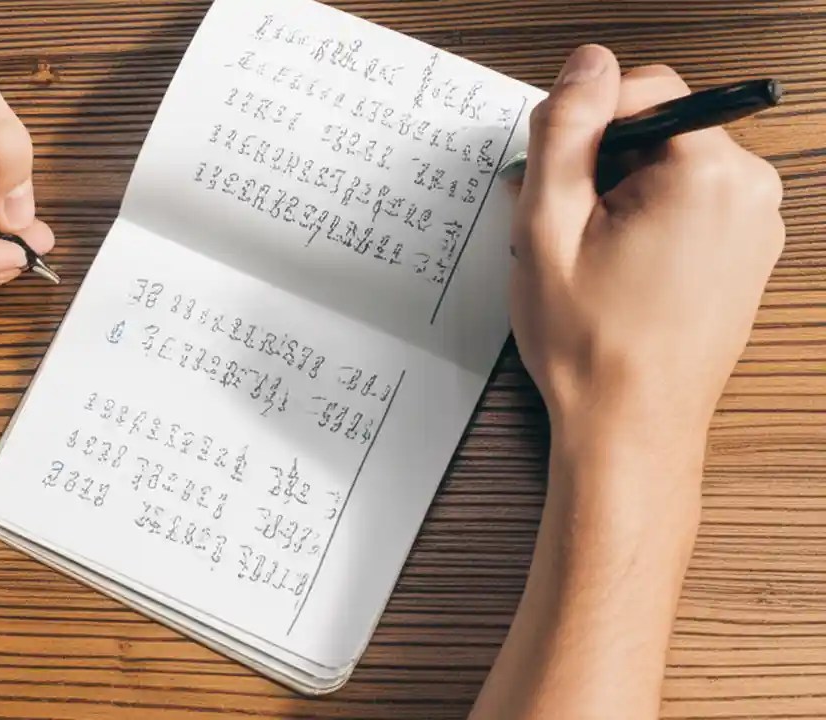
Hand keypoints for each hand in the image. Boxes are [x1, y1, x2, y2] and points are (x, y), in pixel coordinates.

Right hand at [511, 46, 784, 462]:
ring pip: (669, 167)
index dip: (583, 127)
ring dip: (620, 197)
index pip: (641, 88)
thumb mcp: (548, 226)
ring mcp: (756, 225)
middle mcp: (749, 191)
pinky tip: (618, 271)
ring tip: (591, 258)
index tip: (558, 183)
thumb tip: (586, 64)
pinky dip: (647, 223)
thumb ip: (565, 130)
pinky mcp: (748, 252)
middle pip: (658, 128)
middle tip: (567, 230)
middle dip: (601, 164)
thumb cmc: (591, 345)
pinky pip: (689, 204)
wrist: (630, 428)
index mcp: (708, 174)